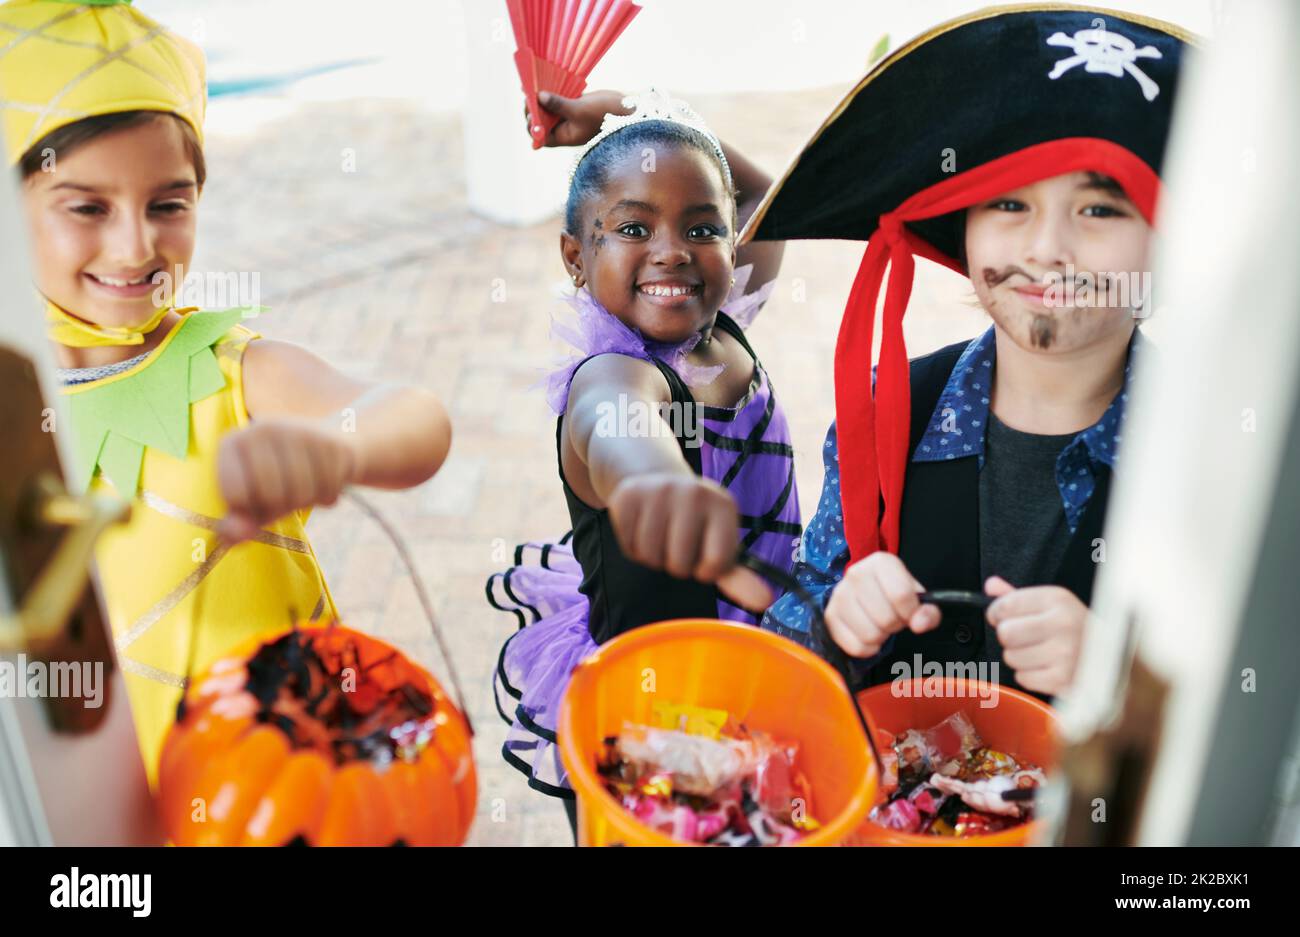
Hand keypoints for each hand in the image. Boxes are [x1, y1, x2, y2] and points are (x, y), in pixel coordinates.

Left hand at [216, 418, 357, 543]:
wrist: (329, 445)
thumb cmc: (281, 480)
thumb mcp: (253, 502)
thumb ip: (237, 524)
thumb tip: (235, 537)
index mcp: (233, 444)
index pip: (235, 495)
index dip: (249, 510)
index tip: (257, 501)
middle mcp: (261, 430)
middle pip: (271, 495)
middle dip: (281, 507)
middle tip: (286, 496)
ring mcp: (297, 431)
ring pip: (301, 493)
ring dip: (307, 503)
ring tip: (306, 489)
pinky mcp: (328, 441)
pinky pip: (328, 489)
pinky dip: (327, 497)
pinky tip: (323, 482)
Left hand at [523, 89, 630, 147]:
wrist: (625, 109)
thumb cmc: (604, 116)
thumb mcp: (580, 110)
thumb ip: (558, 104)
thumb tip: (538, 97)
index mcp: (562, 137)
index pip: (538, 133)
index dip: (531, 120)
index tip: (529, 103)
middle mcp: (562, 127)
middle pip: (540, 118)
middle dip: (534, 105)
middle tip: (530, 89)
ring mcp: (566, 114)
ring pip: (547, 105)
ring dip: (541, 94)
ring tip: (534, 80)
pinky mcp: (572, 102)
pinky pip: (557, 95)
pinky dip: (551, 87)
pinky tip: (544, 76)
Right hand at [606, 473, 771, 611]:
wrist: (658, 482)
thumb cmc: (696, 525)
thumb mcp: (720, 544)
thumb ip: (740, 577)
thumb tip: (765, 602)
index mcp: (723, 506)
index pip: (716, 565)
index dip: (706, 571)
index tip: (703, 556)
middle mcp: (694, 493)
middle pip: (679, 563)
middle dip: (676, 564)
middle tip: (677, 544)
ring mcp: (659, 491)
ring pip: (650, 556)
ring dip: (653, 556)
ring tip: (660, 536)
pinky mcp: (629, 494)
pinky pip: (628, 545)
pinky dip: (632, 547)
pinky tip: (641, 528)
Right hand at [824, 552, 938, 656]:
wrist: (867, 593)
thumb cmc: (893, 594)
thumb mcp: (916, 598)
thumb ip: (927, 611)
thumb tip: (919, 624)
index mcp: (880, 562)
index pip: (901, 596)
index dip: (911, 612)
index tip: (909, 612)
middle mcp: (855, 574)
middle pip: (886, 618)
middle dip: (895, 624)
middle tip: (892, 617)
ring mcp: (839, 595)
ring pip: (870, 634)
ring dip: (881, 636)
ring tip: (879, 624)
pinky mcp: (830, 616)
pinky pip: (855, 646)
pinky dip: (867, 648)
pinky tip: (867, 635)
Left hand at [985, 575, 1086, 694]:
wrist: (1113, 661)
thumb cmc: (1075, 629)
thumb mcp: (1052, 605)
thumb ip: (1018, 596)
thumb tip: (990, 585)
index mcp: (1058, 600)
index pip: (1005, 605)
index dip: (996, 613)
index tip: (1003, 617)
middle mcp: (1063, 624)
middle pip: (1005, 632)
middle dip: (1010, 638)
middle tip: (1027, 639)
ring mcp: (1065, 653)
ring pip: (1011, 657)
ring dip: (1020, 658)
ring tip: (1042, 654)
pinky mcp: (1063, 679)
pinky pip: (1022, 678)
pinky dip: (1030, 676)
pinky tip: (1048, 668)